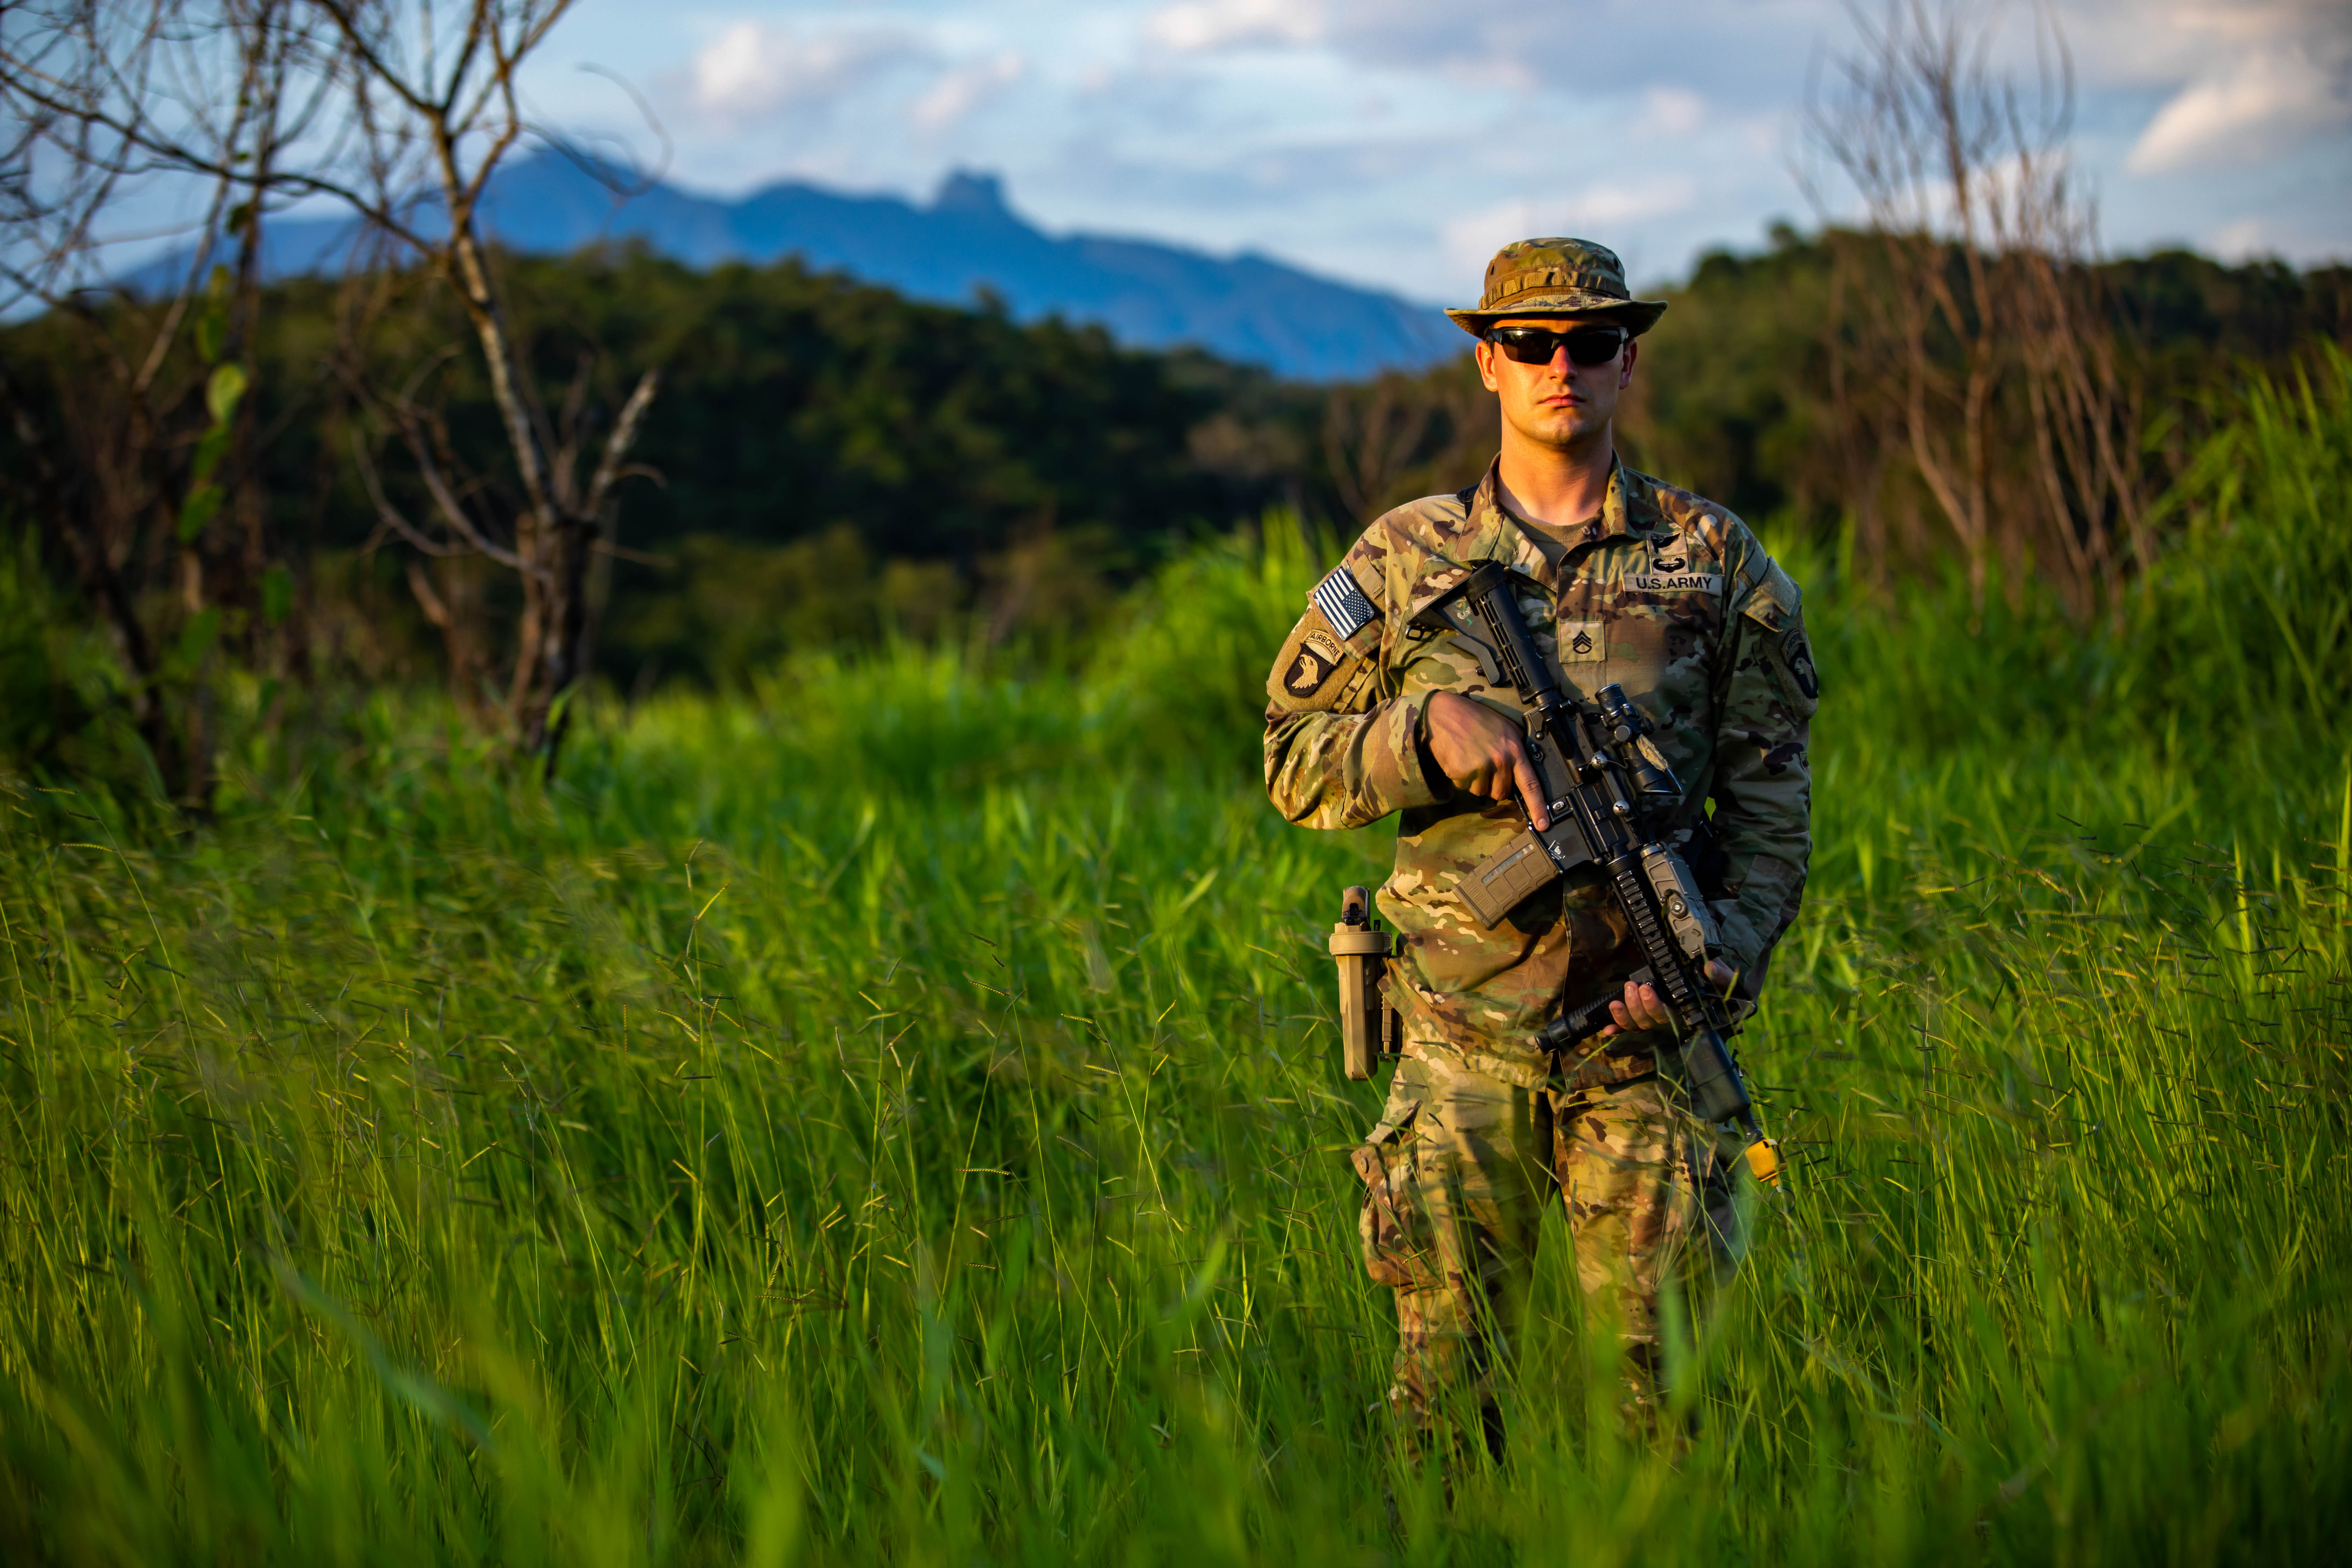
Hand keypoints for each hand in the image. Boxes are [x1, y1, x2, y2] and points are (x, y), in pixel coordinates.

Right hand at [1424, 690, 1549, 829]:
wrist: (1444, 712)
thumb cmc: (1474, 718)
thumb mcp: (1504, 728)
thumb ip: (1515, 750)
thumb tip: (1523, 773)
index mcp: (1513, 749)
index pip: (1530, 784)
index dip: (1538, 806)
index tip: (1543, 824)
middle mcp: (1499, 760)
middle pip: (1501, 792)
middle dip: (1493, 785)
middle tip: (1484, 765)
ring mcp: (1480, 767)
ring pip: (1481, 792)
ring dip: (1475, 781)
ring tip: (1469, 758)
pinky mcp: (1461, 772)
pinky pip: (1463, 786)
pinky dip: (1460, 777)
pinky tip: (1458, 758)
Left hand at [1600, 959, 1736, 1036]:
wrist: (1720, 993)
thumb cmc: (1720, 987)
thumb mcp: (1725, 980)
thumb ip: (1720, 976)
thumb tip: (1710, 968)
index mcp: (1687, 1013)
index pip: (1669, 1016)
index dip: (1653, 1006)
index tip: (1645, 989)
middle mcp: (1671, 1021)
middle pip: (1650, 1021)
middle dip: (1638, 1006)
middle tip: (1633, 987)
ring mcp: (1658, 1022)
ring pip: (1639, 1026)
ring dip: (1624, 1015)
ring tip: (1617, 1001)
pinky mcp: (1649, 1018)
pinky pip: (1633, 1028)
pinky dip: (1619, 1028)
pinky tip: (1607, 1030)